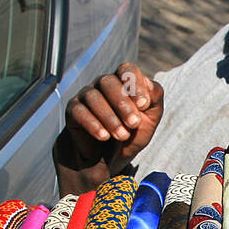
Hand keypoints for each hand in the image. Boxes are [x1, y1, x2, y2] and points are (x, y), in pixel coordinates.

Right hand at [54, 63, 162, 190]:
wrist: (111, 158)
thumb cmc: (132, 133)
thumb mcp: (151, 118)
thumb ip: (155, 98)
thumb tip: (147, 86)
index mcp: (124, 81)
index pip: (127, 70)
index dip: (135, 84)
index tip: (144, 105)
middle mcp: (103, 84)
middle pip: (108, 82)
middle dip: (123, 104)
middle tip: (134, 124)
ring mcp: (87, 95)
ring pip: (94, 97)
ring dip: (110, 117)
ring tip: (122, 135)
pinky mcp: (73, 110)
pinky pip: (79, 112)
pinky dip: (93, 124)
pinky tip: (104, 137)